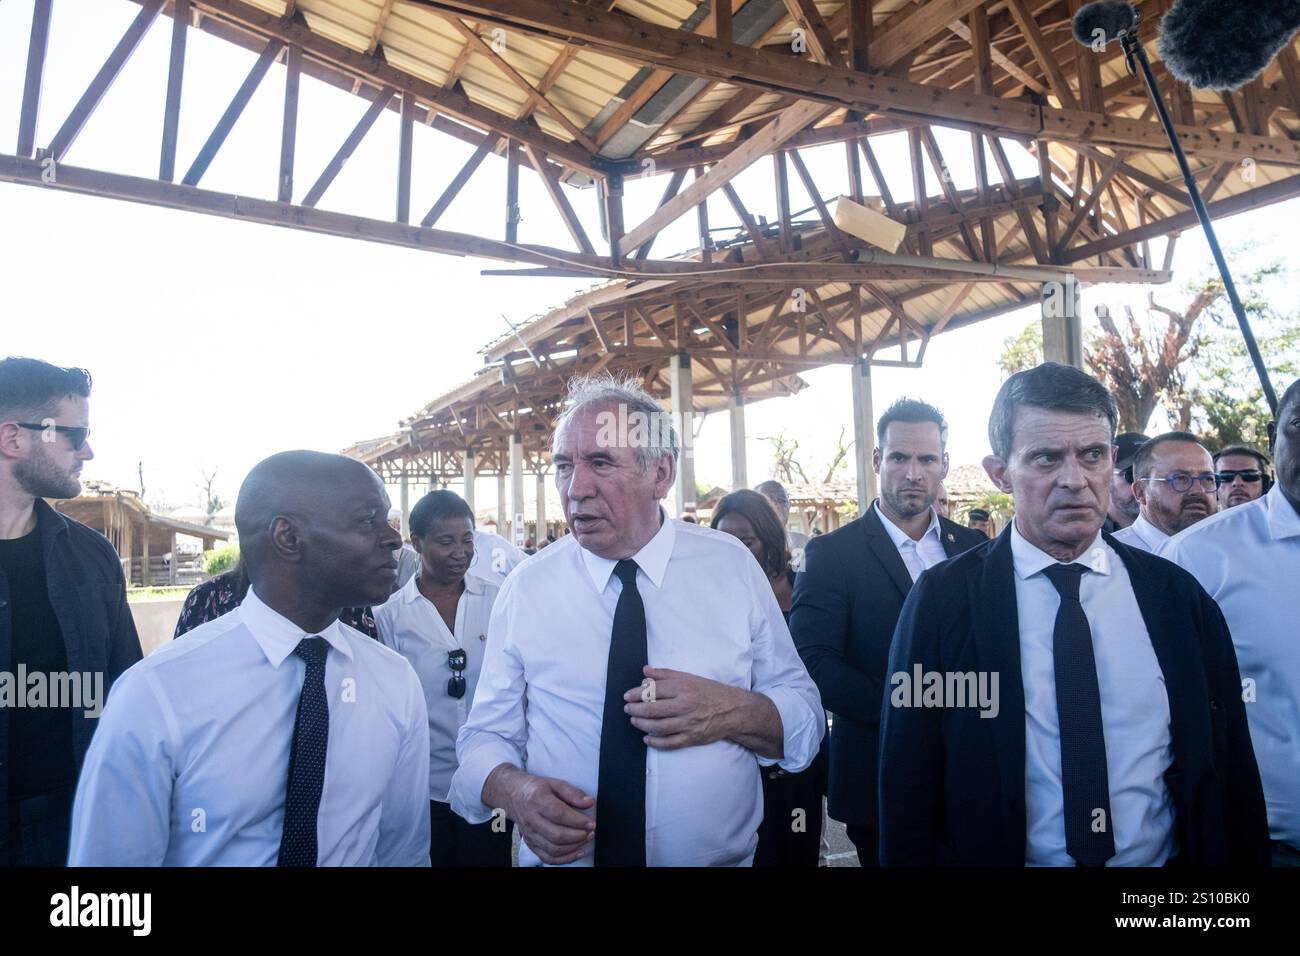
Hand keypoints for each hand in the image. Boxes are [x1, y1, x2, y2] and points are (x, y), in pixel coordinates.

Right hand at [488, 765, 594, 864]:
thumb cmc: (537, 789)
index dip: (578, 821)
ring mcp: (530, 834)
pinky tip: (578, 852)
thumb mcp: (555, 783)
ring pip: (553, 849)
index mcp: (537, 800)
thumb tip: (590, 802)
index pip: (559, 815)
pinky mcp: (531, 844)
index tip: (591, 822)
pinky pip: (548, 857)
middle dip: (578, 836)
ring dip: (574, 847)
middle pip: (556, 835)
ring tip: (586, 838)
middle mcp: (531, 819)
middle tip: (591, 831)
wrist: (513, 796)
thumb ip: (573, 793)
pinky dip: (565, 859)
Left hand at [621, 666, 744, 749]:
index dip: (636, 693)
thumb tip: (646, 670)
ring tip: (634, 720)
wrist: (734, 710)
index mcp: (683, 688)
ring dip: (642, 724)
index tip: (627, 696)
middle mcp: (684, 705)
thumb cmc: (711, 692)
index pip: (653, 691)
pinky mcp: (692, 738)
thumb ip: (666, 674)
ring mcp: (688, 723)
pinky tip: (647, 739)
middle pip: (652, 710)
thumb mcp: (690, 677)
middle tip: (627, 709)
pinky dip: (655, 742)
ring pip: (658, 727)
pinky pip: (669, 743)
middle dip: (635, 710)